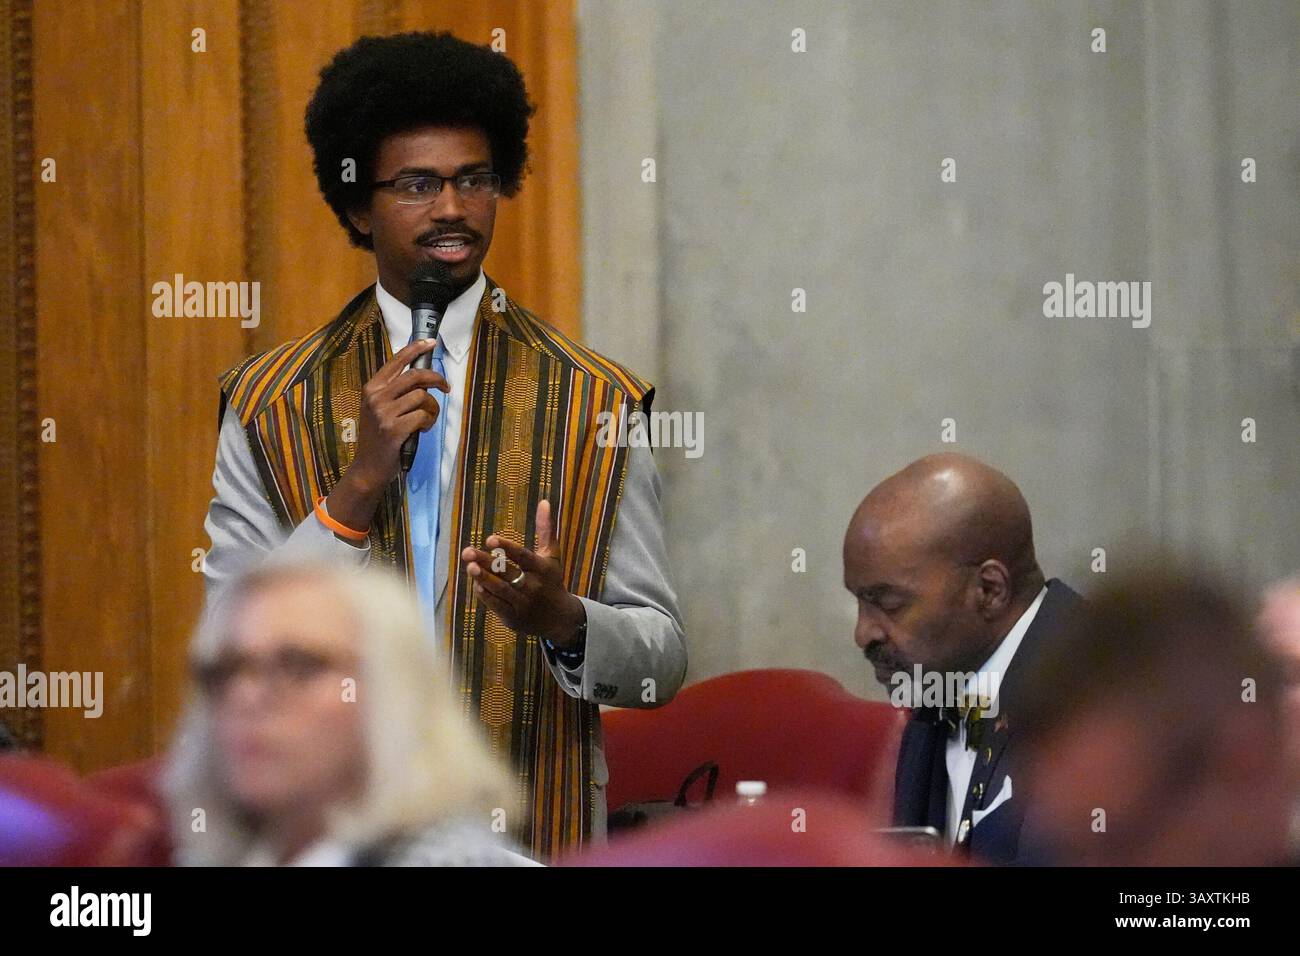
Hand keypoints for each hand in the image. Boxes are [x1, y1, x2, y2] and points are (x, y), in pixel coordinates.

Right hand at [327, 339, 449, 534]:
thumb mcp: (379, 409)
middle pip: (415, 376)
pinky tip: (422, 430)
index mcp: (372, 388)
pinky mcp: (394, 429)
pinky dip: (429, 422)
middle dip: (437, 379)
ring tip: (428, 420)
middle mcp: (376, 396)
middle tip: (447, 388)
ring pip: (422, 397)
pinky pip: (423, 416)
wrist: (368, 467)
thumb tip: (422, 375)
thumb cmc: (379, 437)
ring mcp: (384, 413)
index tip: (432, 342)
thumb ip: (394, 391)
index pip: (396, 361)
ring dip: (433, 409)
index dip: (416, 348)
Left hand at [460, 500, 586, 646]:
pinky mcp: (514, 618)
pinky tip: (476, 584)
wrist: (558, 618)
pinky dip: (486, 596)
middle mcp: (533, 586)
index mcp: (543, 570)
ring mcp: (523, 604)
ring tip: (470, 566)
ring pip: (501, 590)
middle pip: (508, 573)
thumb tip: (544, 501)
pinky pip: (498, 606)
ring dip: (484, 578)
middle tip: (468, 551)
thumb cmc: (551, 581)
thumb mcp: (552, 556)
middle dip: (487, 562)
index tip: (490, 539)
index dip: (507, 548)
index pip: (523, 557)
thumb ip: (546, 529)